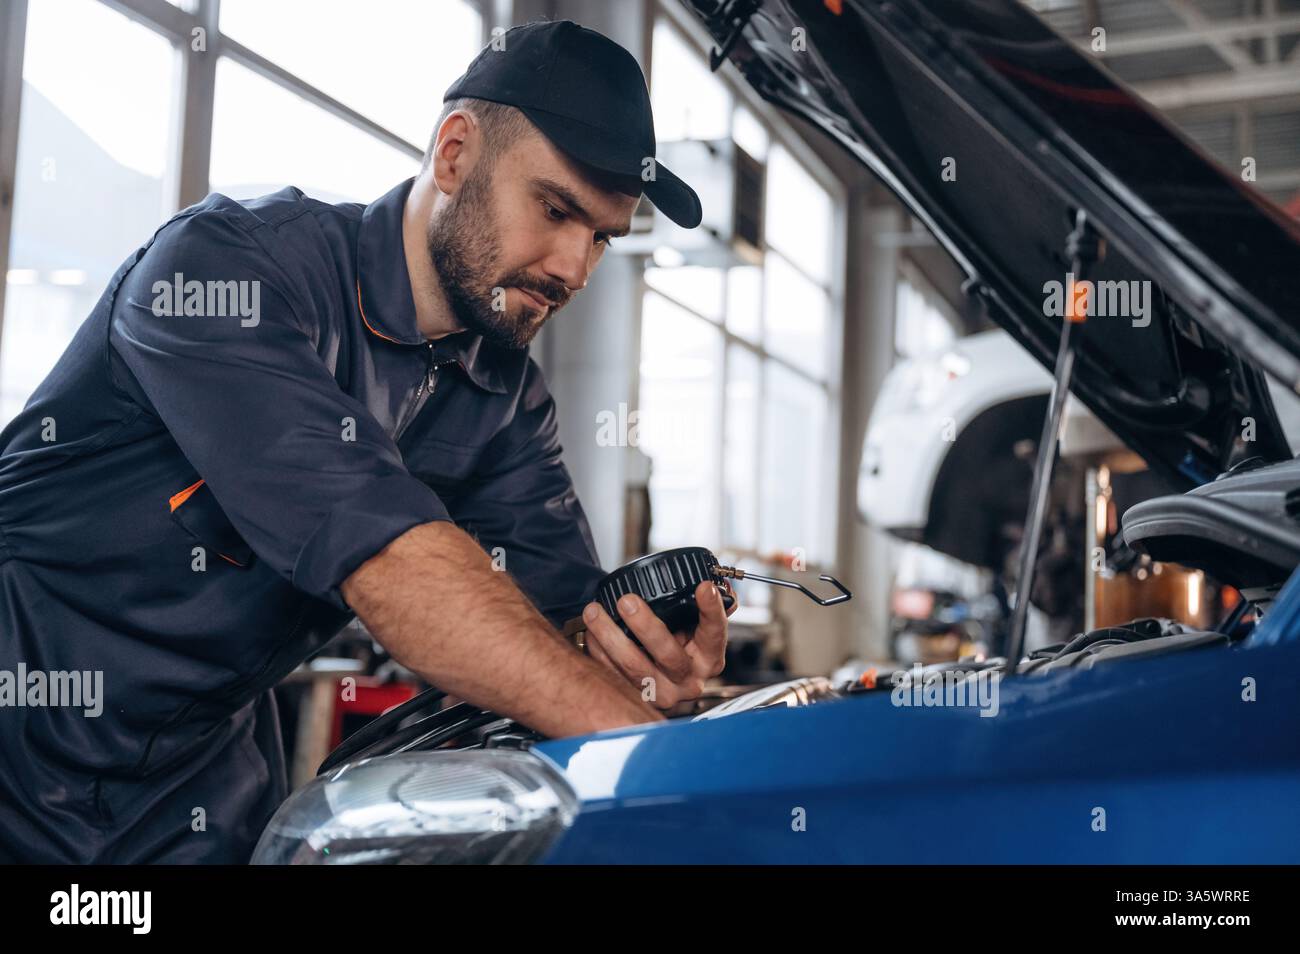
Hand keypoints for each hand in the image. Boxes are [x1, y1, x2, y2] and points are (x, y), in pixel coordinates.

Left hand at [582, 580, 736, 708]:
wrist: (665, 683)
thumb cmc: (680, 646)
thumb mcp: (696, 630)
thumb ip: (701, 610)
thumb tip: (712, 585)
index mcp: (709, 658)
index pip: (714, 632)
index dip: (711, 610)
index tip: (703, 588)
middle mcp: (689, 680)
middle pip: (668, 655)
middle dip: (645, 626)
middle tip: (627, 601)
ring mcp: (663, 693)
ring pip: (635, 668)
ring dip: (610, 636)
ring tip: (594, 612)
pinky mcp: (638, 700)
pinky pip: (614, 676)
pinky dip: (599, 652)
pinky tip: (590, 632)